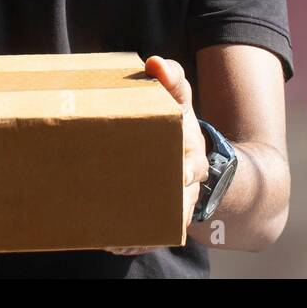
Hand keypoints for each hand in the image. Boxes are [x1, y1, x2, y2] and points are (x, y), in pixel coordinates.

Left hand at [104, 55, 207, 255]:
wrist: (192, 155)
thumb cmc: (178, 122)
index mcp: (192, 155)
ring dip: (141, 233)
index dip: (183, 171)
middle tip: (130, 212)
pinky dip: (137, 242)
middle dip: (159, 209)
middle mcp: (186, 185)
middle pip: (176, 202)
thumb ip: (171, 77)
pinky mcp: (162, 217)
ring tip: (114, 239)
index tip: (176, 174)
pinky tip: (114, 245)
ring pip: (162, 223)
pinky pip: (153, 234)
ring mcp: (175, 204)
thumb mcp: (179, 97)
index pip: (191, 166)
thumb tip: (155, 61)